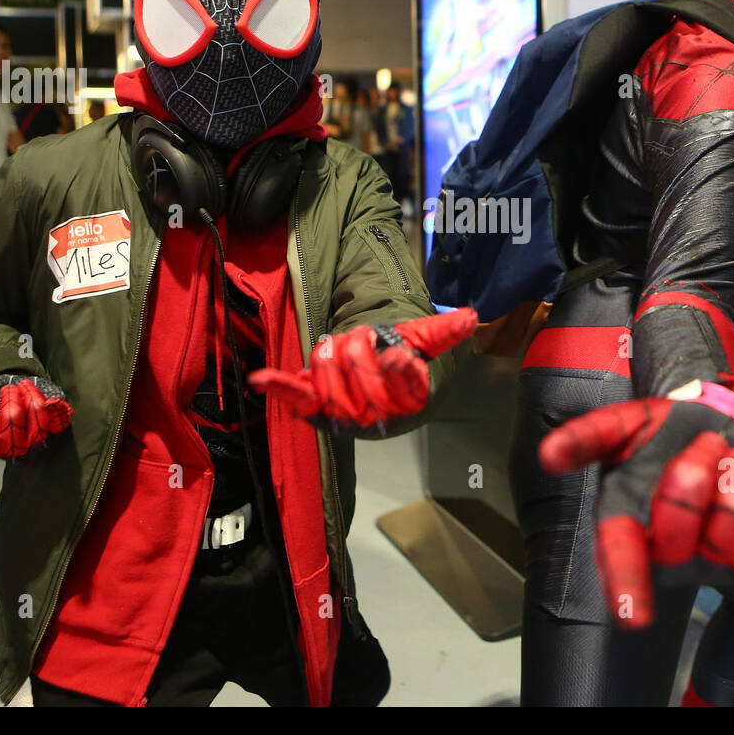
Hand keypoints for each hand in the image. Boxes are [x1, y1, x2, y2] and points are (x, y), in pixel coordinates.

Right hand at [0, 374, 71, 458]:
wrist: (14, 382)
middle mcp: (10, 444)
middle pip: (14, 429)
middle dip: (10, 404)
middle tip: (8, 388)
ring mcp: (34, 436)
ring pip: (37, 423)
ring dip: (30, 398)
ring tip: (23, 386)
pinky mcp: (55, 425)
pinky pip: (58, 418)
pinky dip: (53, 404)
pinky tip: (49, 398)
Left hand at [249, 307, 475, 432]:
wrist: (376, 379)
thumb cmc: (402, 359)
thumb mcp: (424, 343)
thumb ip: (445, 332)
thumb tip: (471, 317)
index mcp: (406, 403)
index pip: (401, 384)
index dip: (396, 367)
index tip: (395, 353)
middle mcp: (374, 417)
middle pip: (359, 372)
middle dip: (358, 346)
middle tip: (364, 338)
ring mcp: (342, 416)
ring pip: (329, 377)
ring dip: (332, 354)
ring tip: (342, 348)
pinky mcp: (316, 409)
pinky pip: (298, 399)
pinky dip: (279, 387)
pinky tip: (262, 378)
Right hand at [539, 387, 733, 628]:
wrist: (707, 422)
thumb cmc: (658, 435)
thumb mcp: (620, 425)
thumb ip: (586, 437)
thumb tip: (548, 455)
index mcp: (627, 522)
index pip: (621, 558)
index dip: (627, 584)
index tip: (633, 617)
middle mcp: (669, 547)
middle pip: (678, 539)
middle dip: (693, 483)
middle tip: (706, 443)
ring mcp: (717, 553)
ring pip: (729, 536)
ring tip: (732, 447)